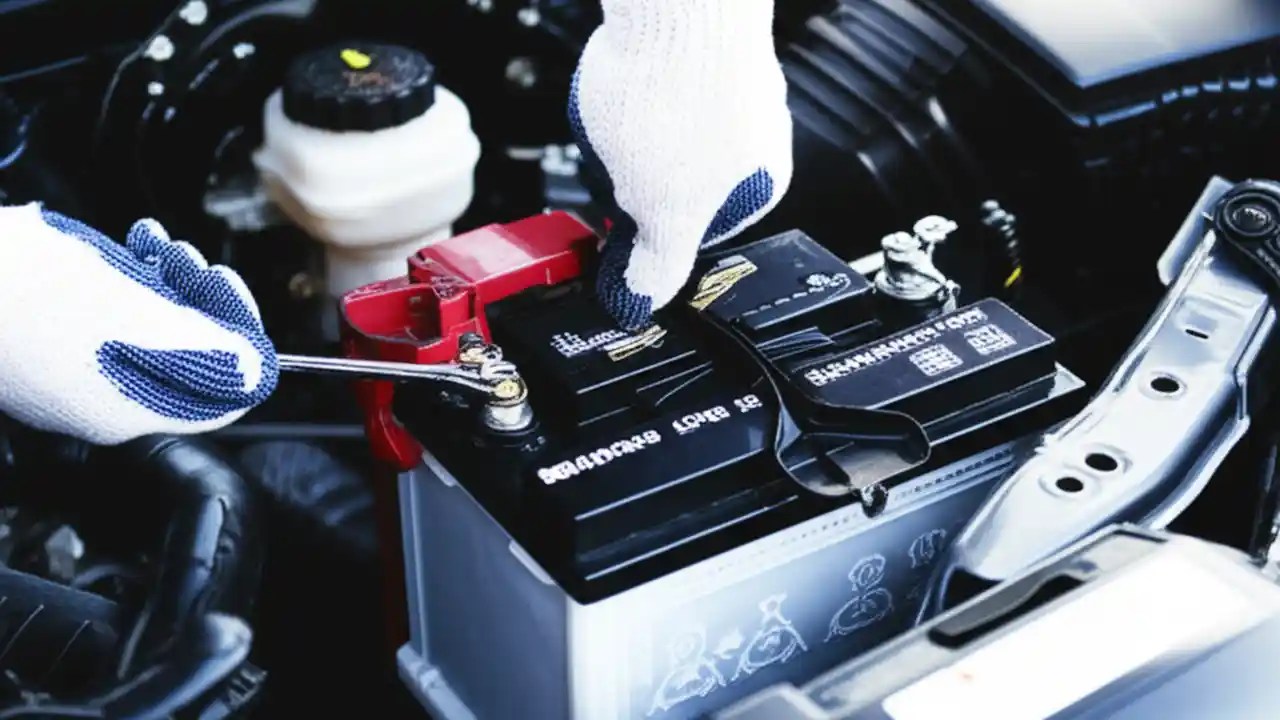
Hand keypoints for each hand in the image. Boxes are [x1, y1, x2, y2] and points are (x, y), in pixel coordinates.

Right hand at [0, 203, 277, 444]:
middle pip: (188, 357)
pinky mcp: (47, 342)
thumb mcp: (131, 313)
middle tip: (187, 259)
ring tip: (156, 246)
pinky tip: (125, 247)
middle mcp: (101, 401)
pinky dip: (129, 278)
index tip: (228, 292)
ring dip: (168, 282)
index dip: (238, 340)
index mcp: (128, 409)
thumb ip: (203, 346)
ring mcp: (70, 373)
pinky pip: (111, 315)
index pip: (221, 394)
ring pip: (151, 329)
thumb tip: (255, 367)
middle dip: (201, 301)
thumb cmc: (21, 291)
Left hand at [569, 0, 792, 329]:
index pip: (694, 230)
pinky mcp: (699, 45)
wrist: (679, 3)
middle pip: (678, 178)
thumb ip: (656, 264)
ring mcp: (730, 84)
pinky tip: (619, 77)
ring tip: (615, 116)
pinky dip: (632, 84)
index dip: (648, 229)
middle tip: (612, 165)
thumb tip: (643, 302)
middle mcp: (755, 134)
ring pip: (665, 129)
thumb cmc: (682, 96)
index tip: (619, 228)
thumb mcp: (660, 209)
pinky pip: (656, 80)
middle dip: (637, 176)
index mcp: (759, 186)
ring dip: (631, 130)